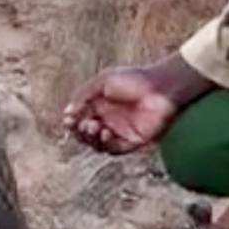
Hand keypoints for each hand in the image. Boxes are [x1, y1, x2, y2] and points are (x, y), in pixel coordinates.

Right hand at [60, 56, 212, 153]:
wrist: (161, 86)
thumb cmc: (134, 79)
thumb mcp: (103, 82)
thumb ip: (84, 96)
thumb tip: (68, 113)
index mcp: (100, 106)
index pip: (80, 120)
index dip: (72, 122)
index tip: (68, 120)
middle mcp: (109, 121)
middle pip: (86, 135)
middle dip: (80, 132)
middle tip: (83, 124)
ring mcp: (121, 132)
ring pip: (98, 145)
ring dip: (91, 139)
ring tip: (94, 127)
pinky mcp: (134, 141)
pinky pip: (115, 149)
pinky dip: (107, 144)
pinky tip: (105, 132)